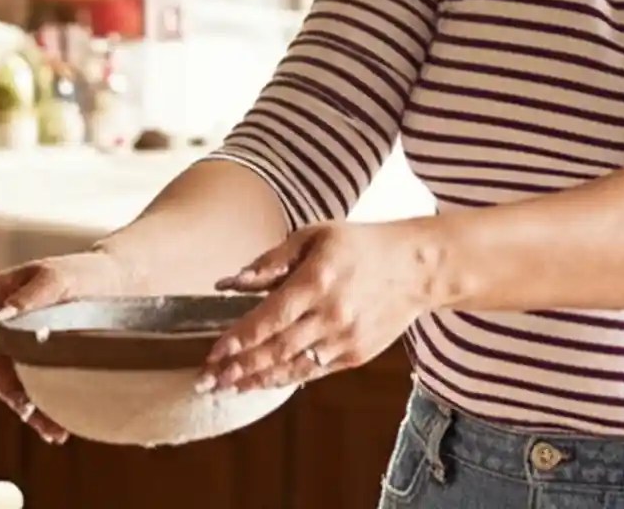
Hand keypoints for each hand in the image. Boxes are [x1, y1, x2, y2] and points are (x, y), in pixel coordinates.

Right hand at [0, 248, 142, 443]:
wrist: (122, 279)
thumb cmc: (86, 272)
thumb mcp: (58, 277)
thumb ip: (30, 294)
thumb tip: (0, 316)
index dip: (4, 374)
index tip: (20, 395)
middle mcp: (6, 324)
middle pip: (5, 370)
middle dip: (20, 399)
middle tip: (39, 419)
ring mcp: (26, 342)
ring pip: (23, 382)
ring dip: (35, 410)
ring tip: (53, 431)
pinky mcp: (48, 357)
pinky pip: (43, 385)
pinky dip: (50, 407)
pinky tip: (61, 427)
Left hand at [197, 220, 439, 392]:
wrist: (416, 267)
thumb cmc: (358, 245)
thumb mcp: (314, 236)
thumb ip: (271, 260)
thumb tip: (231, 282)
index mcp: (317, 281)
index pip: (269, 318)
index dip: (239, 339)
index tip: (213, 354)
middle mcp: (331, 315)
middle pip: (276, 349)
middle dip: (238, 368)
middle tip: (207, 381)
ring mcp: (345, 339)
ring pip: (292, 367)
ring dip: (257, 380)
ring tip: (227, 388)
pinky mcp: (356, 355)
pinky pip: (313, 372)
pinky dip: (285, 379)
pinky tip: (262, 382)